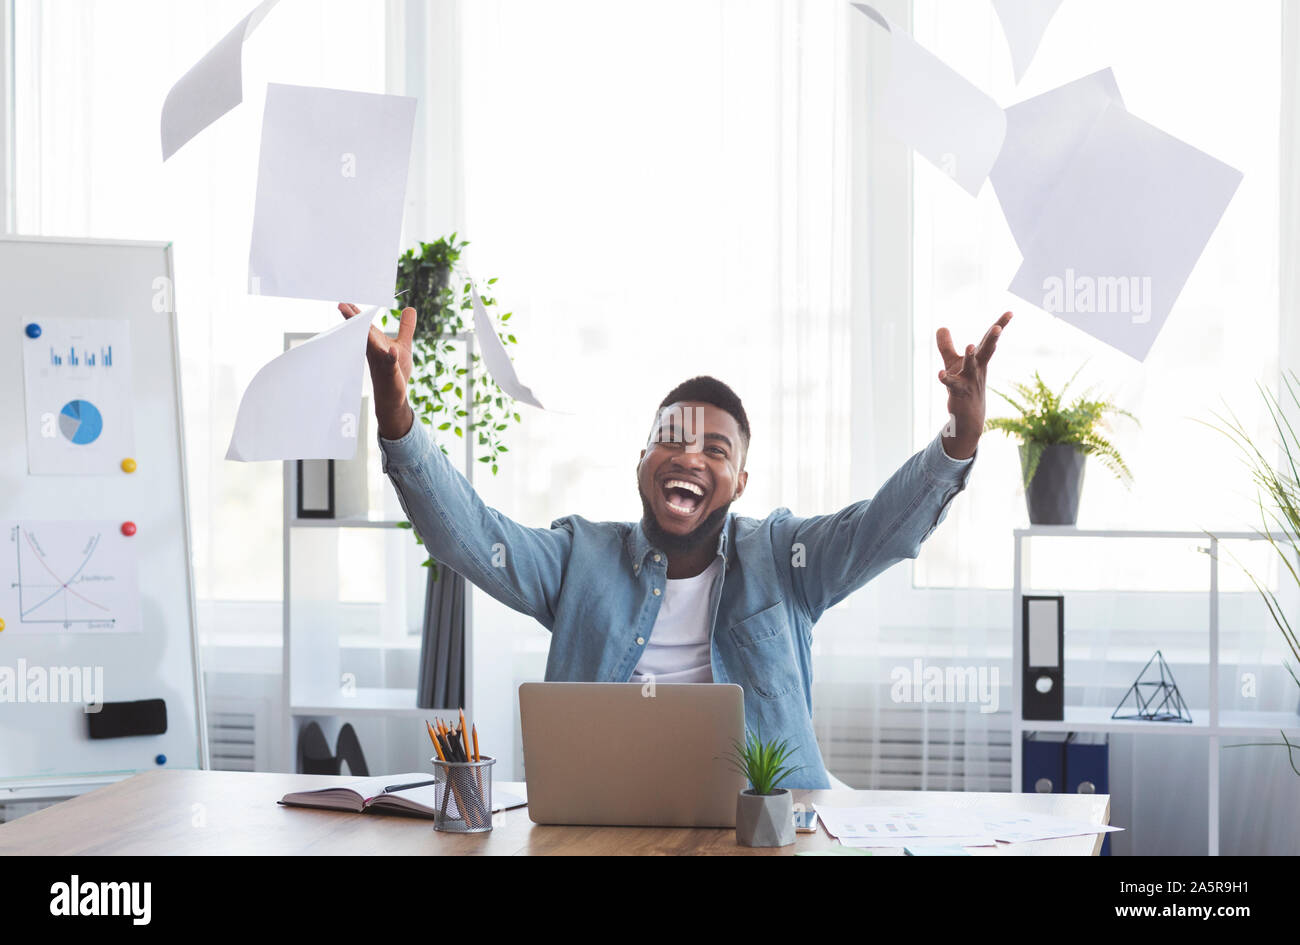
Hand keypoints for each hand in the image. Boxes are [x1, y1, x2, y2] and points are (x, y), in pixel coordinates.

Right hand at [339, 302, 416, 439]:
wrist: (394, 397)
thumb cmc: (396, 371)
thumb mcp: (403, 345)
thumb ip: (406, 327)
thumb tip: (410, 308)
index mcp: (377, 343)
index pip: (365, 326)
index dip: (356, 314)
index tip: (345, 301)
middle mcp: (376, 351)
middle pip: (364, 333)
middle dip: (354, 320)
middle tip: (341, 305)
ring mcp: (382, 362)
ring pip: (373, 347)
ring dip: (367, 335)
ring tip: (361, 320)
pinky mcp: (391, 373)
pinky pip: (390, 364)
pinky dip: (391, 357)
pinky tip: (392, 351)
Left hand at [935, 311, 1011, 459]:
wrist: (968, 416)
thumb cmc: (963, 386)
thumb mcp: (953, 363)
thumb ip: (947, 345)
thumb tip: (941, 327)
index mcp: (979, 359)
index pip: (989, 340)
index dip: (1000, 326)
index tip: (1011, 312)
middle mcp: (978, 369)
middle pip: (986, 351)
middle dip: (992, 339)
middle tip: (998, 327)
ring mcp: (970, 381)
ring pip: (971, 367)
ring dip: (971, 357)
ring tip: (970, 345)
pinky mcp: (959, 392)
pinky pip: (952, 384)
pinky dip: (946, 379)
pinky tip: (940, 373)